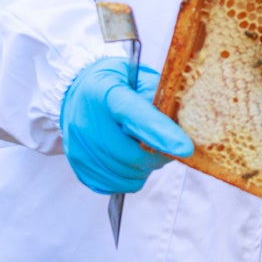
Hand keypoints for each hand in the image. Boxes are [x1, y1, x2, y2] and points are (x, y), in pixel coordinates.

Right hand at [60, 57, 192, 193]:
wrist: (76, 90)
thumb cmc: (118, 83)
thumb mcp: (140, 77)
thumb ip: (161, 97)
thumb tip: (182, 124)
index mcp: (109, 93)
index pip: (137, 117)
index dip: (162, 134)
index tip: (185, 148)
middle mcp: (88, 121)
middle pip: (134, 154)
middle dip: (159, 153)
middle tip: (169, 144)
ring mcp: (80, 147)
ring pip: (128, 173)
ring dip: (146, 165)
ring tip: (144, 146)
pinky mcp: (79, 166)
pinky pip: (115, 185)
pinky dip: (130, 176)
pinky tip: (129, 159)